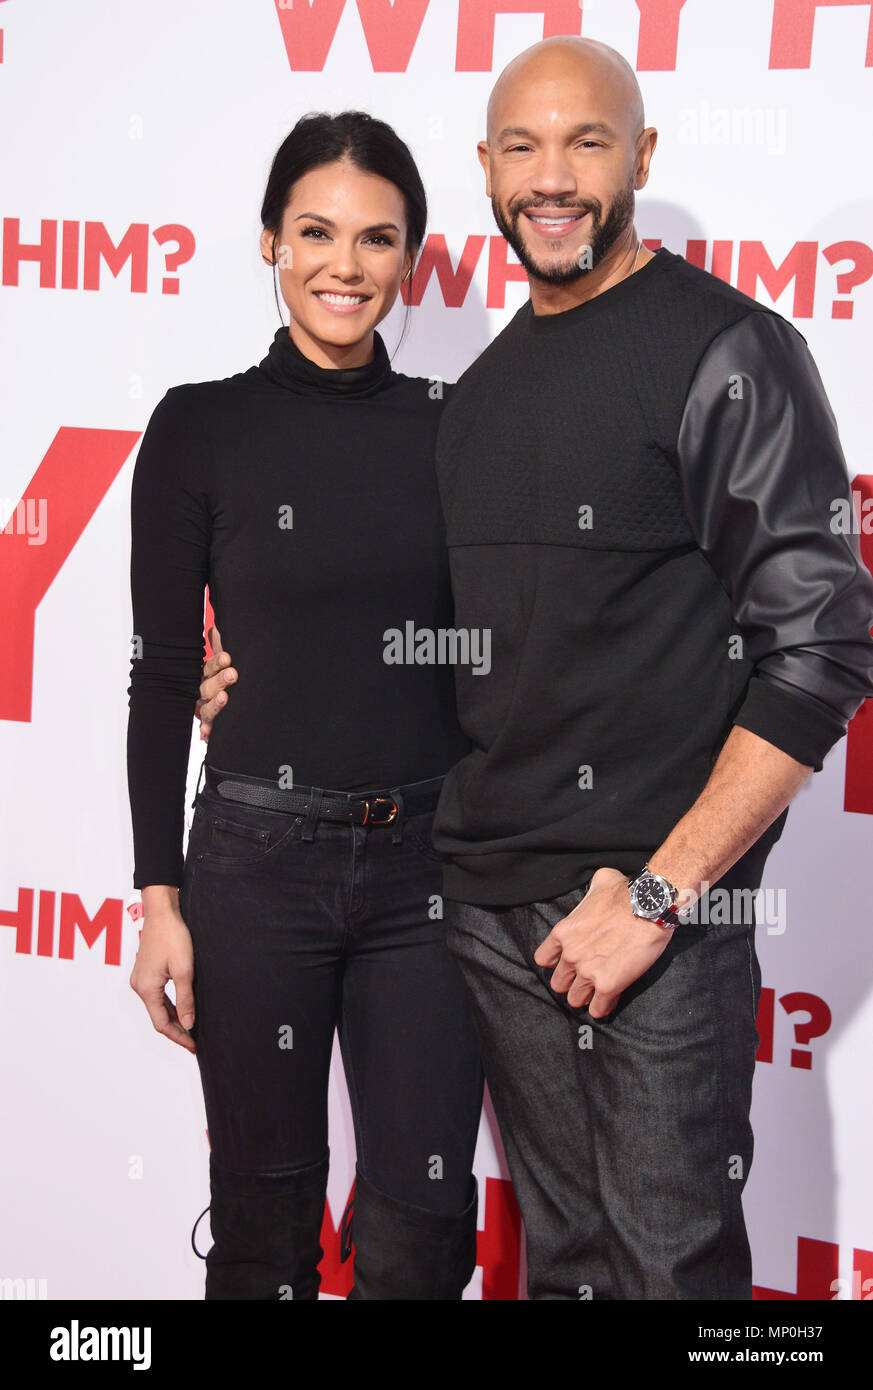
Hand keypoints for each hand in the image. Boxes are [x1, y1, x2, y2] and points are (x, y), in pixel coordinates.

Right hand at [129, 898, 196, 1052]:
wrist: (162, 912)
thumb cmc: (172, 936)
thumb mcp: (184, 970)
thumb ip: (186, 999)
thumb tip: (188, 1024)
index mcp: (146, 989)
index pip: (162, 1024)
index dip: (178, 1037)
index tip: (193, 1046)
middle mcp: (139, 986)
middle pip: (158, 1017)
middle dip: (177, 1030)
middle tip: (195, 1041)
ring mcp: (141, 979)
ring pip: (158, 1007)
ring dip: (174, 1018)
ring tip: (192, 1028)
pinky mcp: (146, 972)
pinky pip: (157, 996)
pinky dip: (170, 1005)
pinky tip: (183, 1008)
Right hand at [195, 624, 235, 740]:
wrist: (237, 705)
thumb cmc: (230, 678)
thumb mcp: (227, 661)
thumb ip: (221, 645)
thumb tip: (214, 628)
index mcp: (208, 676)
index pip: (210, 667)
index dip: (217, 663)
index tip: (228, 657)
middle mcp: (205, 693)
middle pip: (207, 687)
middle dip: (219, 680)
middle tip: (233, 674)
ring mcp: (206, 711)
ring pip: (206, 709)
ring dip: (215, 703)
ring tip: (225, 697)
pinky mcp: (212, 728)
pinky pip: (207, 730)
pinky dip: (206, 731)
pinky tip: (208, 732)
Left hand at [533, 866, 673, 1018]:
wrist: (650, 907)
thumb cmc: (627, 893)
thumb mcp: (601, 881)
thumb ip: (592, 891)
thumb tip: (598, 886)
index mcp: (564, 932)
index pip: (544, 959)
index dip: (556, 963)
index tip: (568, 963)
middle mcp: (570, 955)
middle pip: (558, 984)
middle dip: (572, 983)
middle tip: (586, 979)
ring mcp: (587, 972)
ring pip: (575, 999)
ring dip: (587, 997)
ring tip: (598, 992)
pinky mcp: (608, 985)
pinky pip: (598, 1009)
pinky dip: (604, 1007)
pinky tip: (611, 999)